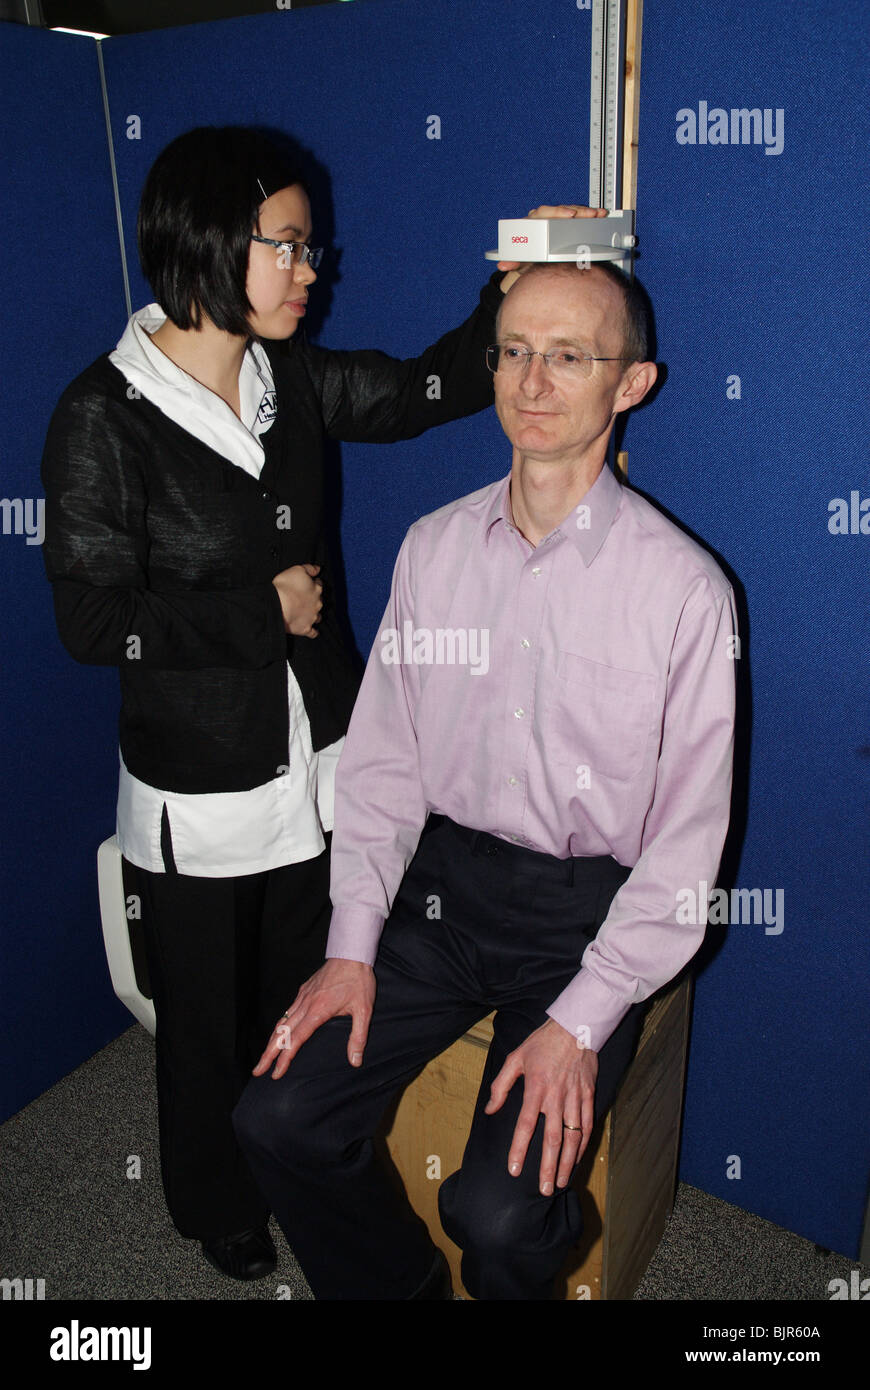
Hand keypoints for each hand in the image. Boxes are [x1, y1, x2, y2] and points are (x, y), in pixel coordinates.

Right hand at [252, 958, 375, 1079]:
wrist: (351, 954)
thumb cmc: (358, 981)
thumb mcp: (363, 1010)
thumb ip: (358, 1037)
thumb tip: (355, 1061)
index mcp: (317, 1011)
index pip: (296, 1040)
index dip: (285, 1058)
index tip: (276, 1073)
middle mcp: (305, 1004)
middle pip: (281, 1033)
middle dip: (267, 1054)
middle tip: (258, 1071)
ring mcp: (302, 997)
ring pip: (281, 1022)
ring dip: (270, 1041)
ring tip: (263, 1057)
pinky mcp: (303, 991)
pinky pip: (287, 1012)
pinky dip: (279, 1026)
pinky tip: (278, 1034)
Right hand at [272, 562, 321, 636]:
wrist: (277, 607)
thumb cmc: (285, 587)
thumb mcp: (296, 570)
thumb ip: (309, 568)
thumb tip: (318, 569)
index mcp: (316, 589)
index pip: (319, 584)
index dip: (314, 583)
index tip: (309, 583)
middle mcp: (317, 604)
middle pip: (320, 601)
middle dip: (315, 599)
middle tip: (305, 598)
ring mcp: (312, 617)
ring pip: (318, 616)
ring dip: (314, 615)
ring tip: (307, 613)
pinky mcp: (305, 629)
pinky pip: (313, 633)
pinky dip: (313, 632)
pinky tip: (311, 631)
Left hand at [485, 1018, 597, 1194]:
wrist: (576, 1026)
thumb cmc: (542, 1043)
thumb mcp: (516, 1058)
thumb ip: (501, 1085)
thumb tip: (490, 1109)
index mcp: (536, 1088)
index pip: (525, 1124)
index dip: (519, 1149)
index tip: (514, 1170)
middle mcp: (557, 1097)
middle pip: (552, 1139)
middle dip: (548, 1167)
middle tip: (544, 1190)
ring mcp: (575, 1098)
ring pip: (572, 1137)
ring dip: (566, 1163)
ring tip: (561, 1183)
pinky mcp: (589, 1095)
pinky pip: (587, 1125)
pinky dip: (582, 1145)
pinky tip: (576, 1160)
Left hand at [498, 204, 607, 289]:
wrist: (532, 262)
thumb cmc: (526, 258)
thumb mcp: (520, 262)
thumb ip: (513, 263)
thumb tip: (503, 264)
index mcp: (533, 221)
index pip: (544, 212)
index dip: (557, 212)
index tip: (568, 214)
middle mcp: (545, 217)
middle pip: (562, 210)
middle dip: (577, 211)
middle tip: (588, 214)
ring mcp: (557, 219)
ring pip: (572, 211)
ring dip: (586, 212)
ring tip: (598, 214)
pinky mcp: (567, 223)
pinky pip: (578, 216)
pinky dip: (589, 216)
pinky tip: (599, 216)